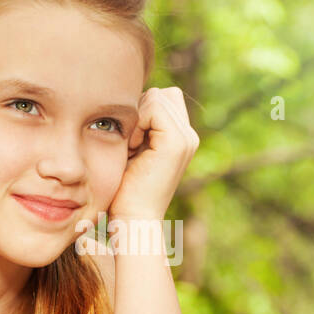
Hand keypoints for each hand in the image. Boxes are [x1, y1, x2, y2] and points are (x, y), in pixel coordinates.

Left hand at [107, 86, 199, 221]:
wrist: (133, 220)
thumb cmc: (124, 192)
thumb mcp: (131, 151)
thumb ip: (138, 126)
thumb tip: (126, 99)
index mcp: (181, 138)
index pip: (161, 99)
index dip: (140, 112)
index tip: (129, 143)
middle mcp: (189, 136)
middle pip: (161, 94)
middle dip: (139, 112)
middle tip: (130, 146)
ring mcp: (186, 138)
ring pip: (157, 96)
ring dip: (137, 119)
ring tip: (131, 149)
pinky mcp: (177, 141)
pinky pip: (153, 106)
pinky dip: (137, 124)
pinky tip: (132, 149)